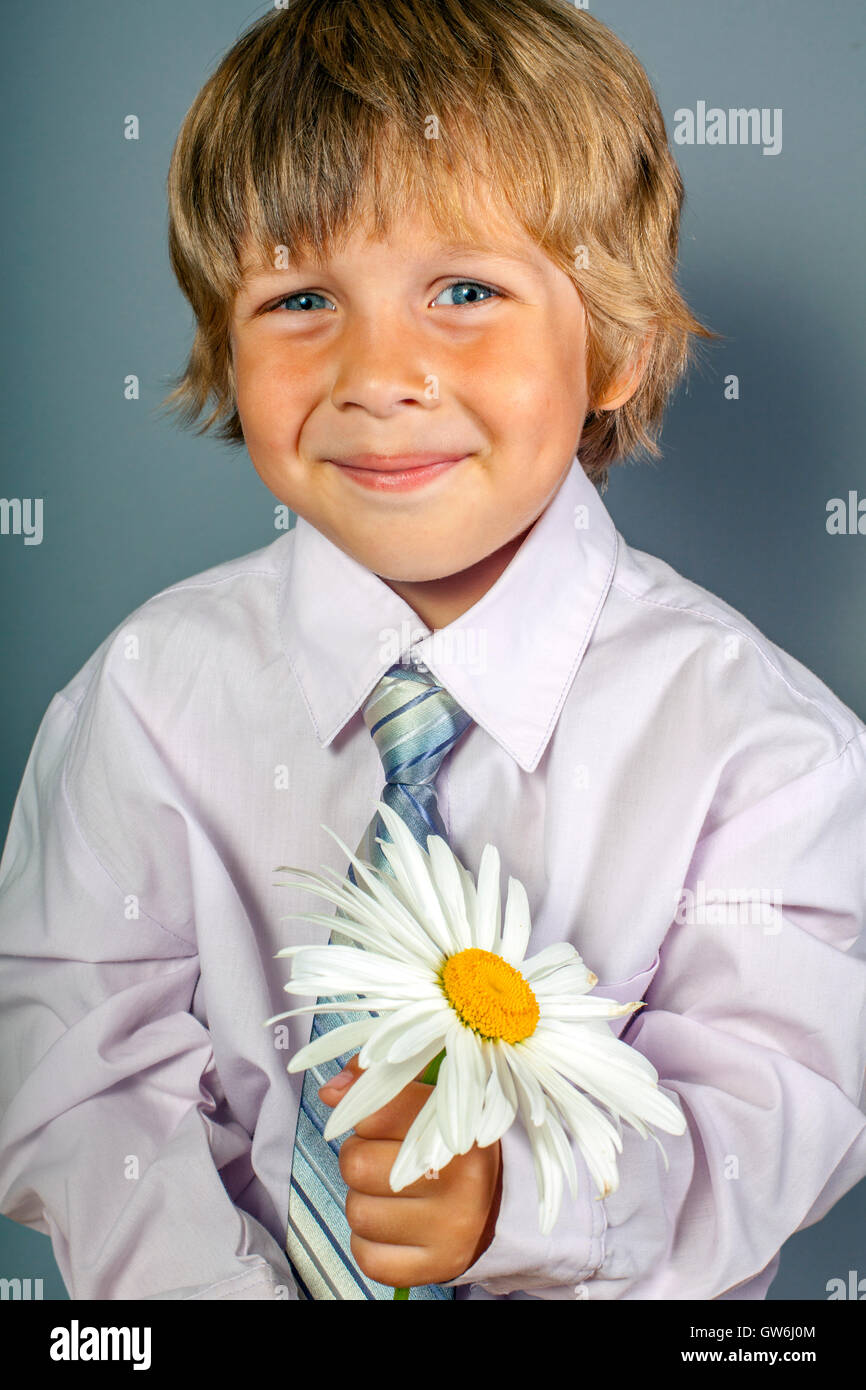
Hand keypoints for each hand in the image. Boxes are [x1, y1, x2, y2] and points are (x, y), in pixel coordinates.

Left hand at [319, 1053, 501, 1288]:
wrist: (503, 1200)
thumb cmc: (451, 1144)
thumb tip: (331, 1092)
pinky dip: (368, 1241)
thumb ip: (382, 1086)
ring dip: (363, 1200)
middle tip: (383, 1156)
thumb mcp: (430, 1102)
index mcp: (458, 1128)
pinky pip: (366, 1256)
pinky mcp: (436, 1267)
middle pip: (357, 1164)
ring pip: (358, 1212)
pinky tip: (393, 1225)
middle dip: (359, 1156)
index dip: (358, 1111)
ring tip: (390, 1191)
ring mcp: (450, 1230)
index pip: (377, 1112)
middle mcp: (461, 1181)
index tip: (367, 1116)